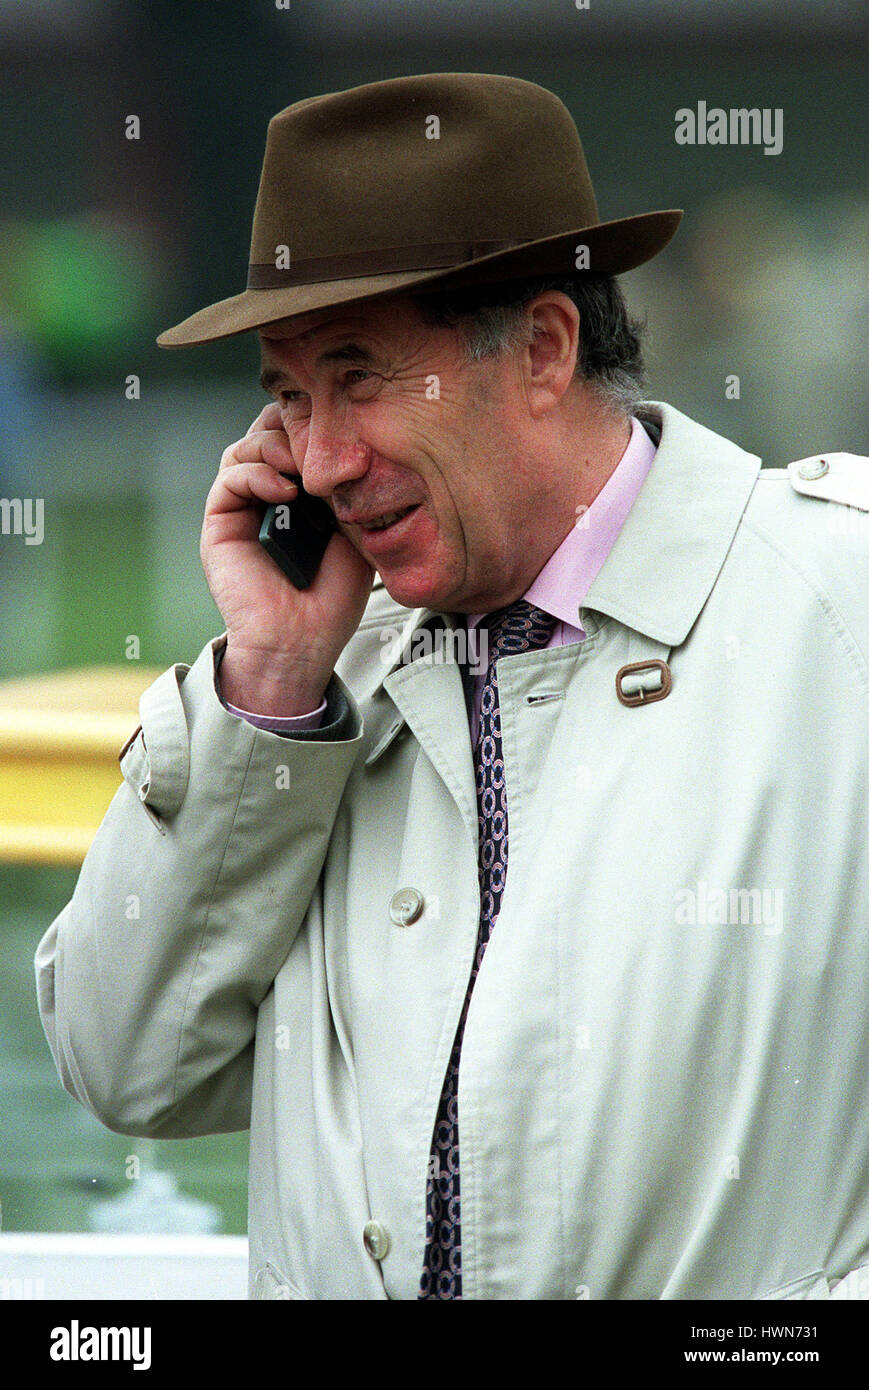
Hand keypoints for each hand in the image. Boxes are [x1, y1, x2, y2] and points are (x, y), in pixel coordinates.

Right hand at [201, 402, 374, 714]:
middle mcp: (265, 496)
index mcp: (298, 496)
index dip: (312, 427)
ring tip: (302, 470)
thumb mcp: (355, 534)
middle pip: (265, 432)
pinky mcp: (220, 522)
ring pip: (244, 448)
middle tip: (318, 445)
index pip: (295, 438)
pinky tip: (285, 493)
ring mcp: (241, 508)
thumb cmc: (331, 599)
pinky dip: (257, 474)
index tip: (340, 435)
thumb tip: (344, 448)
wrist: (302, 642)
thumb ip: (345, 489)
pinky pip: (230, 478)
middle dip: (291, 429)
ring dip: (274, 447)